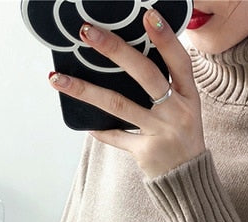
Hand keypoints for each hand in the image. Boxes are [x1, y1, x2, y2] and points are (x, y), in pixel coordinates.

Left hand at [49, 9, 205, 179]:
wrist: (189, 178)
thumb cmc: (184, 138)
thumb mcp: (186, 109)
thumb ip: (168, 86)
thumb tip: (132, 57)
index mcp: (189, 97)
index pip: (180, 63)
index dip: (166, 39)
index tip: (148, 16)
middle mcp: (177, 112)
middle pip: (145, 76)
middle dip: (116, 51)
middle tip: (88, 33)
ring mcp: (160, 132)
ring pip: (119, 105)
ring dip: (86, 90)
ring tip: (58, 78)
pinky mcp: (145, 151)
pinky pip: (116, 136)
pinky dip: (99, 130)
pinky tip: (84, 122)